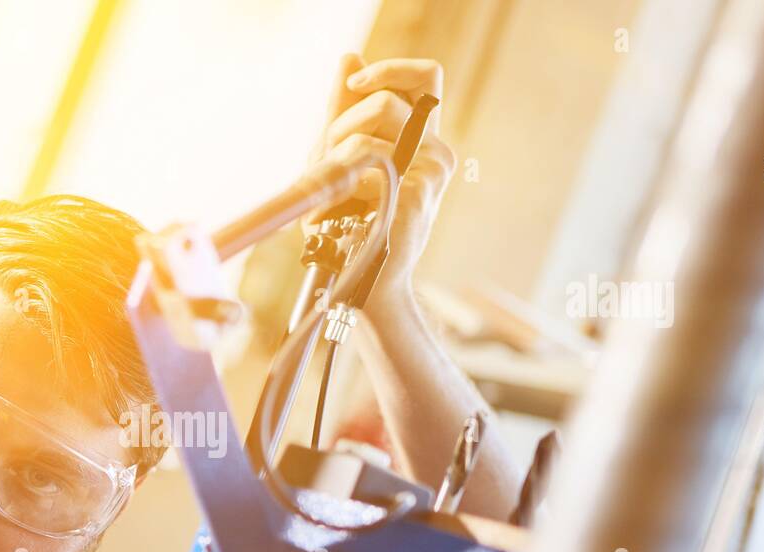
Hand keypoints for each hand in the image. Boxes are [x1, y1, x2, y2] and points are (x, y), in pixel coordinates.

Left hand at [313, 55, 455, 304]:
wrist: (362, 282)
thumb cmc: (349, 226)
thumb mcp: (340, 159)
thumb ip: (345, 111)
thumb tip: (349, 58)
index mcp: (424, 141)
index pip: (426, 77)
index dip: (390, 68)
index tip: (353, 82)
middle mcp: (437, 152)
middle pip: (385, 98)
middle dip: (340, 123)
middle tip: (326, 159)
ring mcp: (432, 171)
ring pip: (374, 123)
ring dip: (336, 150)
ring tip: (330, 189)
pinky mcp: (418, 191)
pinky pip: (367, 160)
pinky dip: (339, 183)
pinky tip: (337, 213)